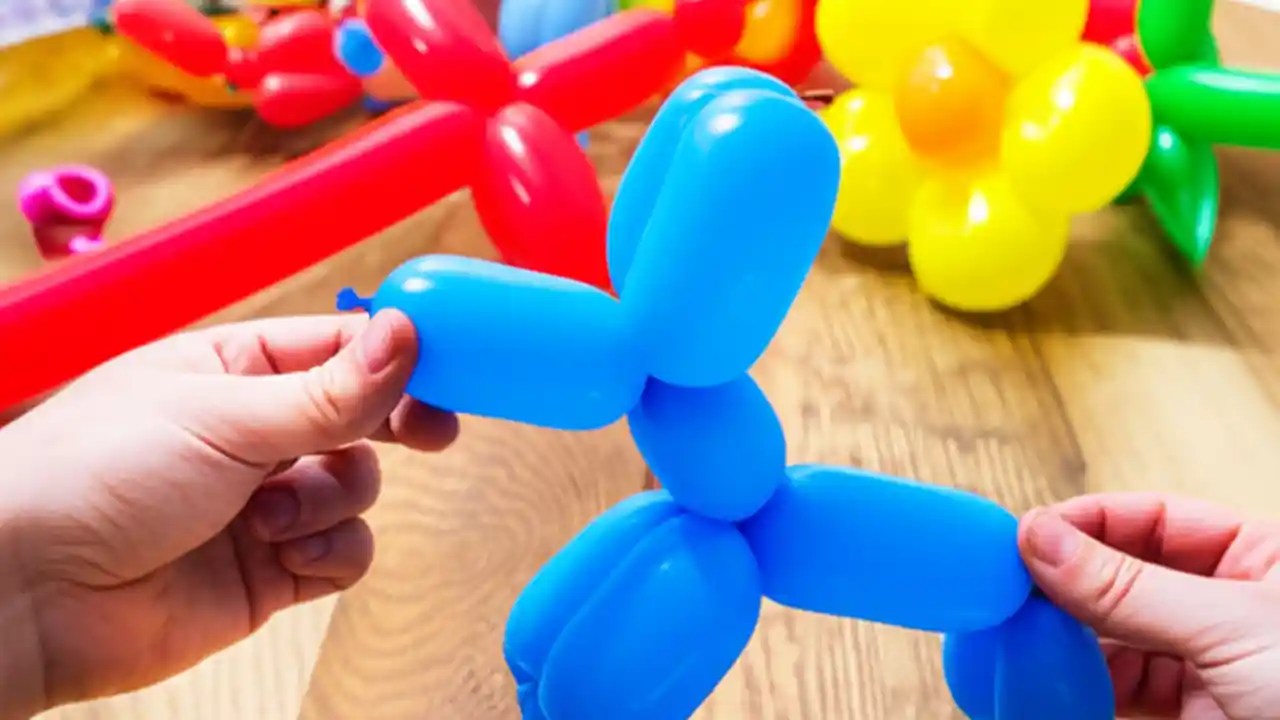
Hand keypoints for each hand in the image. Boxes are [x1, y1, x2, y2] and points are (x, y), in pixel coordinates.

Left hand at [0, 310, 456, 715]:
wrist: (27, 596)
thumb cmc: (93, 476)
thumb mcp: (222, 415)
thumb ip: (328, 390)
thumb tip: (406, 334)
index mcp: (231, 371)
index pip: (336, 346)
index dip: (394, 352)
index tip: (449, 359)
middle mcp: (253, 435)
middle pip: (361, 417)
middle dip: (393, 425)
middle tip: (431, 431)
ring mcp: (265, 505)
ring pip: (358, 489)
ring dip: (331, 500)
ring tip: (271, 516)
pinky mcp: (272, 571)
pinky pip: (344, 553)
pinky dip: (329, 553)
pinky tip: (284, 554)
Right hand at [1020, 493, 1279, 718]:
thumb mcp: (1228, 625)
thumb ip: (1130, 586)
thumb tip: (1041, 537)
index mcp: (1259, 558)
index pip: (1155, 518)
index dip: (1090, 521)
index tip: (1030, 534)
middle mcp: (1229, 603)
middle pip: (1125, 574)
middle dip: (1068, 580)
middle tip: (1012, 585)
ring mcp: (1209, 661)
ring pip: (1115, 633)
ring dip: (1068, 635)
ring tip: (1024, 633)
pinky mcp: (1190, 712)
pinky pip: (1120, 686)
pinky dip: (1082, 683)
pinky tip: (1053, 676)